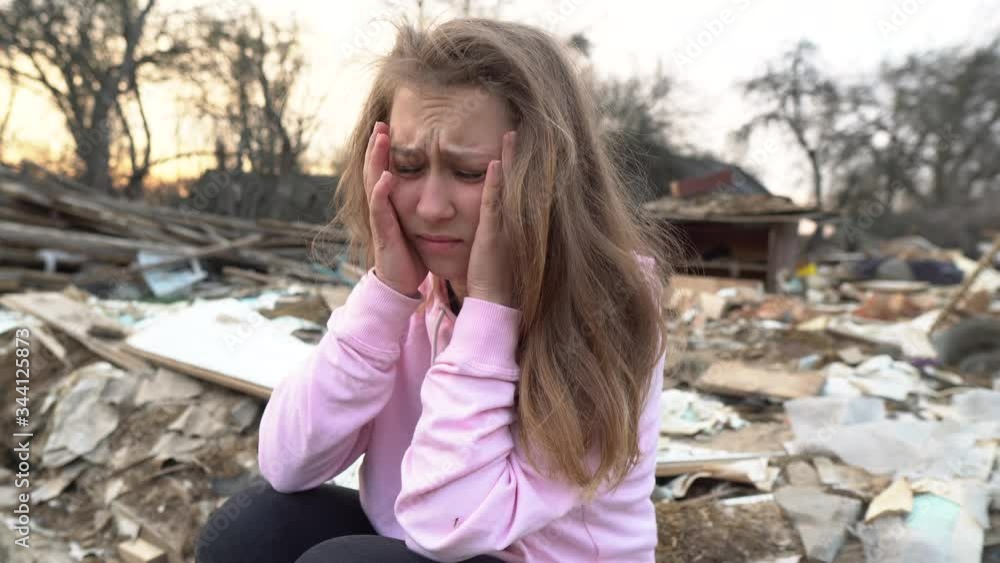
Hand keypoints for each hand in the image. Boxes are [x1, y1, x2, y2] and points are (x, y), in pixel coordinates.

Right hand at [365, 121, 427, 296]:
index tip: (392, 125)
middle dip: (378, 146)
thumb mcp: (417, 223)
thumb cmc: (411, 253)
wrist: (401, 283)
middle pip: (376, 169)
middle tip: (381, 122)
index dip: (388, 148)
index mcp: (392, 203)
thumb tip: (441, 186)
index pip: (387, 168)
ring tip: (380, 138)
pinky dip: (381, 192)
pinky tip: (386, 177)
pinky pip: (380, 209)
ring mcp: (380, 219)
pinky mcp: (383, 233)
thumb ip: (422, 205)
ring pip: (374, 182)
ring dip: (376, 159)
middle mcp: (383, 207)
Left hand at [466, 130, 515, 306]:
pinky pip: (493, 203)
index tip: (514, 140)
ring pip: (508, 186)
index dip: (515, 162)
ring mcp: (505, 225)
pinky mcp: (493, 234)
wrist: (494, 300)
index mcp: (511, 220)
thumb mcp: (496, 244)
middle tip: (516, 128)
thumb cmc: (493, 275)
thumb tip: (497, 213)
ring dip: (509, 160)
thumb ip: (497, 226)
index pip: (513, 184)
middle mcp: (512, 219)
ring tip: (511, 134)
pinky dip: (495, 183)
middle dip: (516, 154)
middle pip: (516, 179)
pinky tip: (495, 163)